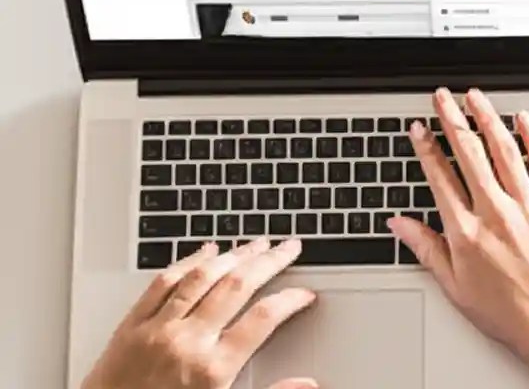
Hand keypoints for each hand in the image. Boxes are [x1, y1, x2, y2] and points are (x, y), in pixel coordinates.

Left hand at [83, 239, 316, 388]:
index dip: (290, 300)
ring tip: (255, 244)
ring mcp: (157, 329)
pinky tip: (204, 253)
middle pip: (237, 287)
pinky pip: (162, 283)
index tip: (305, 293)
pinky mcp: (131, 326)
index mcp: (213, 370)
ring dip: (233, 256)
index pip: (263, 319)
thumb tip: (307, 384)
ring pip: (203, 277)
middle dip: (269, 262)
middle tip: (289, 248)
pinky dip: (187, 263)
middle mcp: (187, 342)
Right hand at [390, 89, 528, 387]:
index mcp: (466, 232)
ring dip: (487, 118)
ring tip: (475, 97)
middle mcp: (495, 213)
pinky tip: (524, 119)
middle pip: (469, 154)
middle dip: (452, 119)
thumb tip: (399, 224)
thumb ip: (426, 249)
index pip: (440, 178)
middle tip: (442, 98)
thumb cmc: (511, 312)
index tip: (419, 129)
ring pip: (504, 150)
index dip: (426, 149)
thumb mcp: (455, 287)